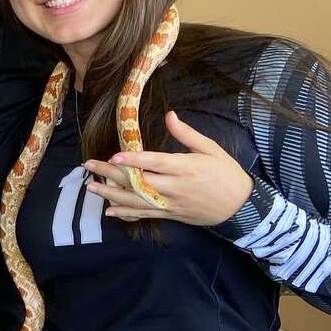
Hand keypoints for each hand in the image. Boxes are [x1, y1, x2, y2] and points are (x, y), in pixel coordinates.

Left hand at [83, 111, 253, 225]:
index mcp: (185, 167)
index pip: (154, 163)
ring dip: (111, 195)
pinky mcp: (170, 214)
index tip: (113, 156)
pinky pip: (145, 214)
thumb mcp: (211, 149)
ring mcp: (170, 203)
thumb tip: (169, 115)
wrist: (241, 206)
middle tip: (89, 166)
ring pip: (136, 201)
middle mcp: (175, 187)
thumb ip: (187, 134)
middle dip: (111, 174)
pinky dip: (126, 214)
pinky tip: (109, 211)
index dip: (133, 160)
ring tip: (90, 187)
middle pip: (138, 181)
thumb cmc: (226, 173)